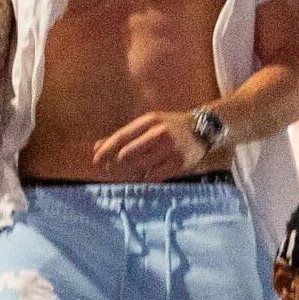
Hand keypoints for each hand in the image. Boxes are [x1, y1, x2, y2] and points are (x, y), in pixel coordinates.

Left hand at [88, 109, 216, 179]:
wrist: (203, 129)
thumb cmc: (168, 128)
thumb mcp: (147, 126)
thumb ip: (122, 136)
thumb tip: (95, 148)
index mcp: (150, 121)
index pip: (121, 137)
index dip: (105, 150)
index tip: (95, 161)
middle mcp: (160, 133)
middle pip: (126, 155)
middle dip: (114, 165)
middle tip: (111, 170)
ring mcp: (171, 149)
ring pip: (138, 168)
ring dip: (128, 173)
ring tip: (127, 172)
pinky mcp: (179, 164)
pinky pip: (152, 177)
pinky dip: (144, 178)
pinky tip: (144, 175)